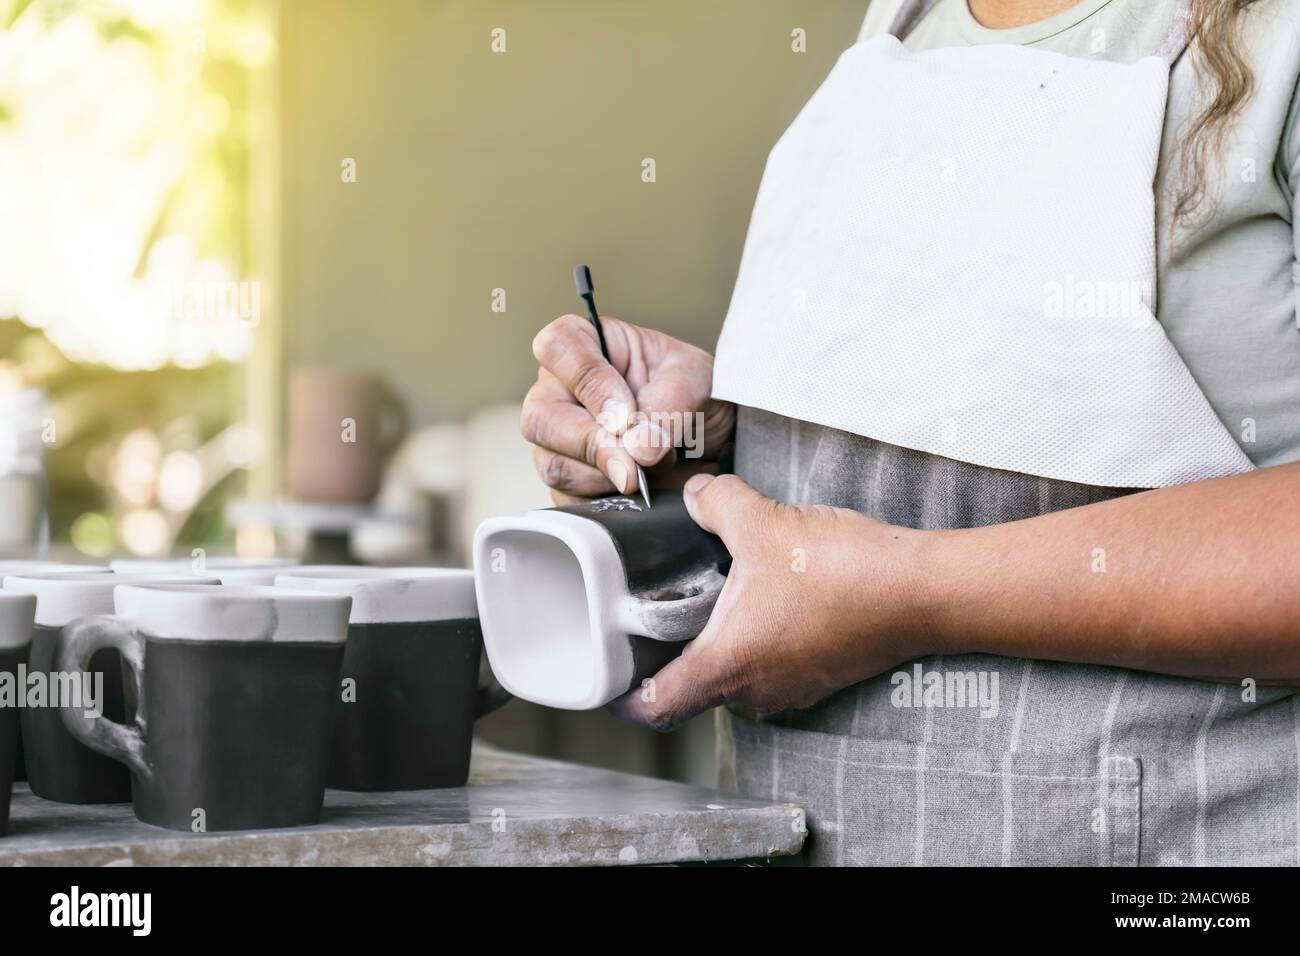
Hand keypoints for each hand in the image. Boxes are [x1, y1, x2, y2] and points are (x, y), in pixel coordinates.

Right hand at [523, 315, 735, 503]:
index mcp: (587, 343)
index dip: (589, 382)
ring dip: (607, 476)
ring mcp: (558, 438)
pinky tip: (637, 491)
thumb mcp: (696, 381)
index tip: (627, 413)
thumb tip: (636, 446)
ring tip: (652, 469)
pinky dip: (607, 502)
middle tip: (635, 466)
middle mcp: (561, 389)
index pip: (558, 347)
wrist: (712, 439)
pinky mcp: (568, 481)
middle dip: (591, 445)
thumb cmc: (696, 392)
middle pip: (540, 416)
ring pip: (554, 464)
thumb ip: (668, 405)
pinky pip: (568, 500)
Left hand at [608, 473, 935, 730]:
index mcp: (727, 664)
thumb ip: (716, 504)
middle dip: (669, 661)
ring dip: (718, 648)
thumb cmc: (844, 570)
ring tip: (710, 601)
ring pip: (733, 681)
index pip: (654, 706)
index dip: (622, 696)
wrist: (922, 592)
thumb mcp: (764, 523)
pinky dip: (757, 644)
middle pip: (690, 693)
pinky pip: (771, 671)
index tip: (608, 676)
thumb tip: (695, 493)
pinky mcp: (822, 679)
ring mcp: (792, 690)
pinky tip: (764, 602)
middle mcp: (755, 690)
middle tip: (653, 621)